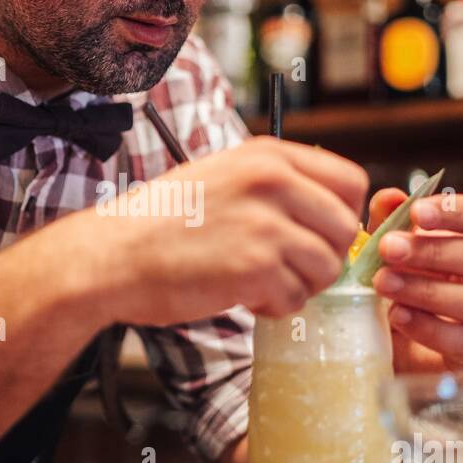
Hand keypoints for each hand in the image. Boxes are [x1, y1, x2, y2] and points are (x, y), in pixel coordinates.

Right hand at [90, 135, 367, 325]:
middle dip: (322, 256)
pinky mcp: (255, 268)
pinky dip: (275, 307)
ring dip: (299, 285)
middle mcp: (272, 181)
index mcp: (268, 155)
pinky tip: (243, 297)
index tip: (318, 234)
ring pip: (327, 267)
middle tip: (286, 267)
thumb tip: (329, 213)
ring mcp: (265, 224)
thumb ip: (275, 185)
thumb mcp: (223, 176)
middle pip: (343, 228)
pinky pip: (297, 298)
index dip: (341, 215)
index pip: (350, 181)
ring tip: (260, 283)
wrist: (112, 255)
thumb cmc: (163, 222)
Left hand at [369, 187, 462, 373]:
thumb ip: (391, 220)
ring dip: (425, 291)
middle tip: (388, 248)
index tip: (416, 212)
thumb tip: (391, 197)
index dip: (455, 212)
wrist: (402, 340)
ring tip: (384, 283)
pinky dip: (427, 327)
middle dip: (432, 252)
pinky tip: (398, 315)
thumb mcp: (396, 246)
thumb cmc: (410, 279)